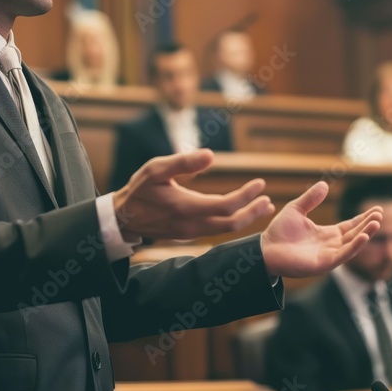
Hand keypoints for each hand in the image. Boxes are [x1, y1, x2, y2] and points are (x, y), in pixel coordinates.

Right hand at [113, 150, 274, 239]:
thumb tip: (211, 155)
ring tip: (263, 206)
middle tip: (268, 200)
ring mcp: (191, 233)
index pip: (226, 205)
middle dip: (253, 211)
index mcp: (187, 207)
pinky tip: (240, 212)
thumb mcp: (156, 169)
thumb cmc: (139, 190)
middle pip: (232, 223)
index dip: (246, 195)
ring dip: (246, 218)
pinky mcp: (189, 235)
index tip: (260, 182)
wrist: (122, 218)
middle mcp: (192, 225)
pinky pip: (217, 231)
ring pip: (226, 230)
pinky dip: (233, 222)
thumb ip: (183, 162)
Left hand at [261, 181, 382, 277]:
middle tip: (380, 214)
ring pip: (352, 245)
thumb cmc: (279, 232)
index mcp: (327, 234)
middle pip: (355, 234)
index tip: (377, 210)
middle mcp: (331, 246)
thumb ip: (311, 198)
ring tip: (376, 223)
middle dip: (368, 225)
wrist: (265, 249)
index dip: (363, 218)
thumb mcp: (296, 209)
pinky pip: (343, 255)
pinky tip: (363, 237)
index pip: (350, 226)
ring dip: (365, 234)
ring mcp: (328, 256)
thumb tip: (325, 184)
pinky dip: (354, 247)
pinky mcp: (323, 264)